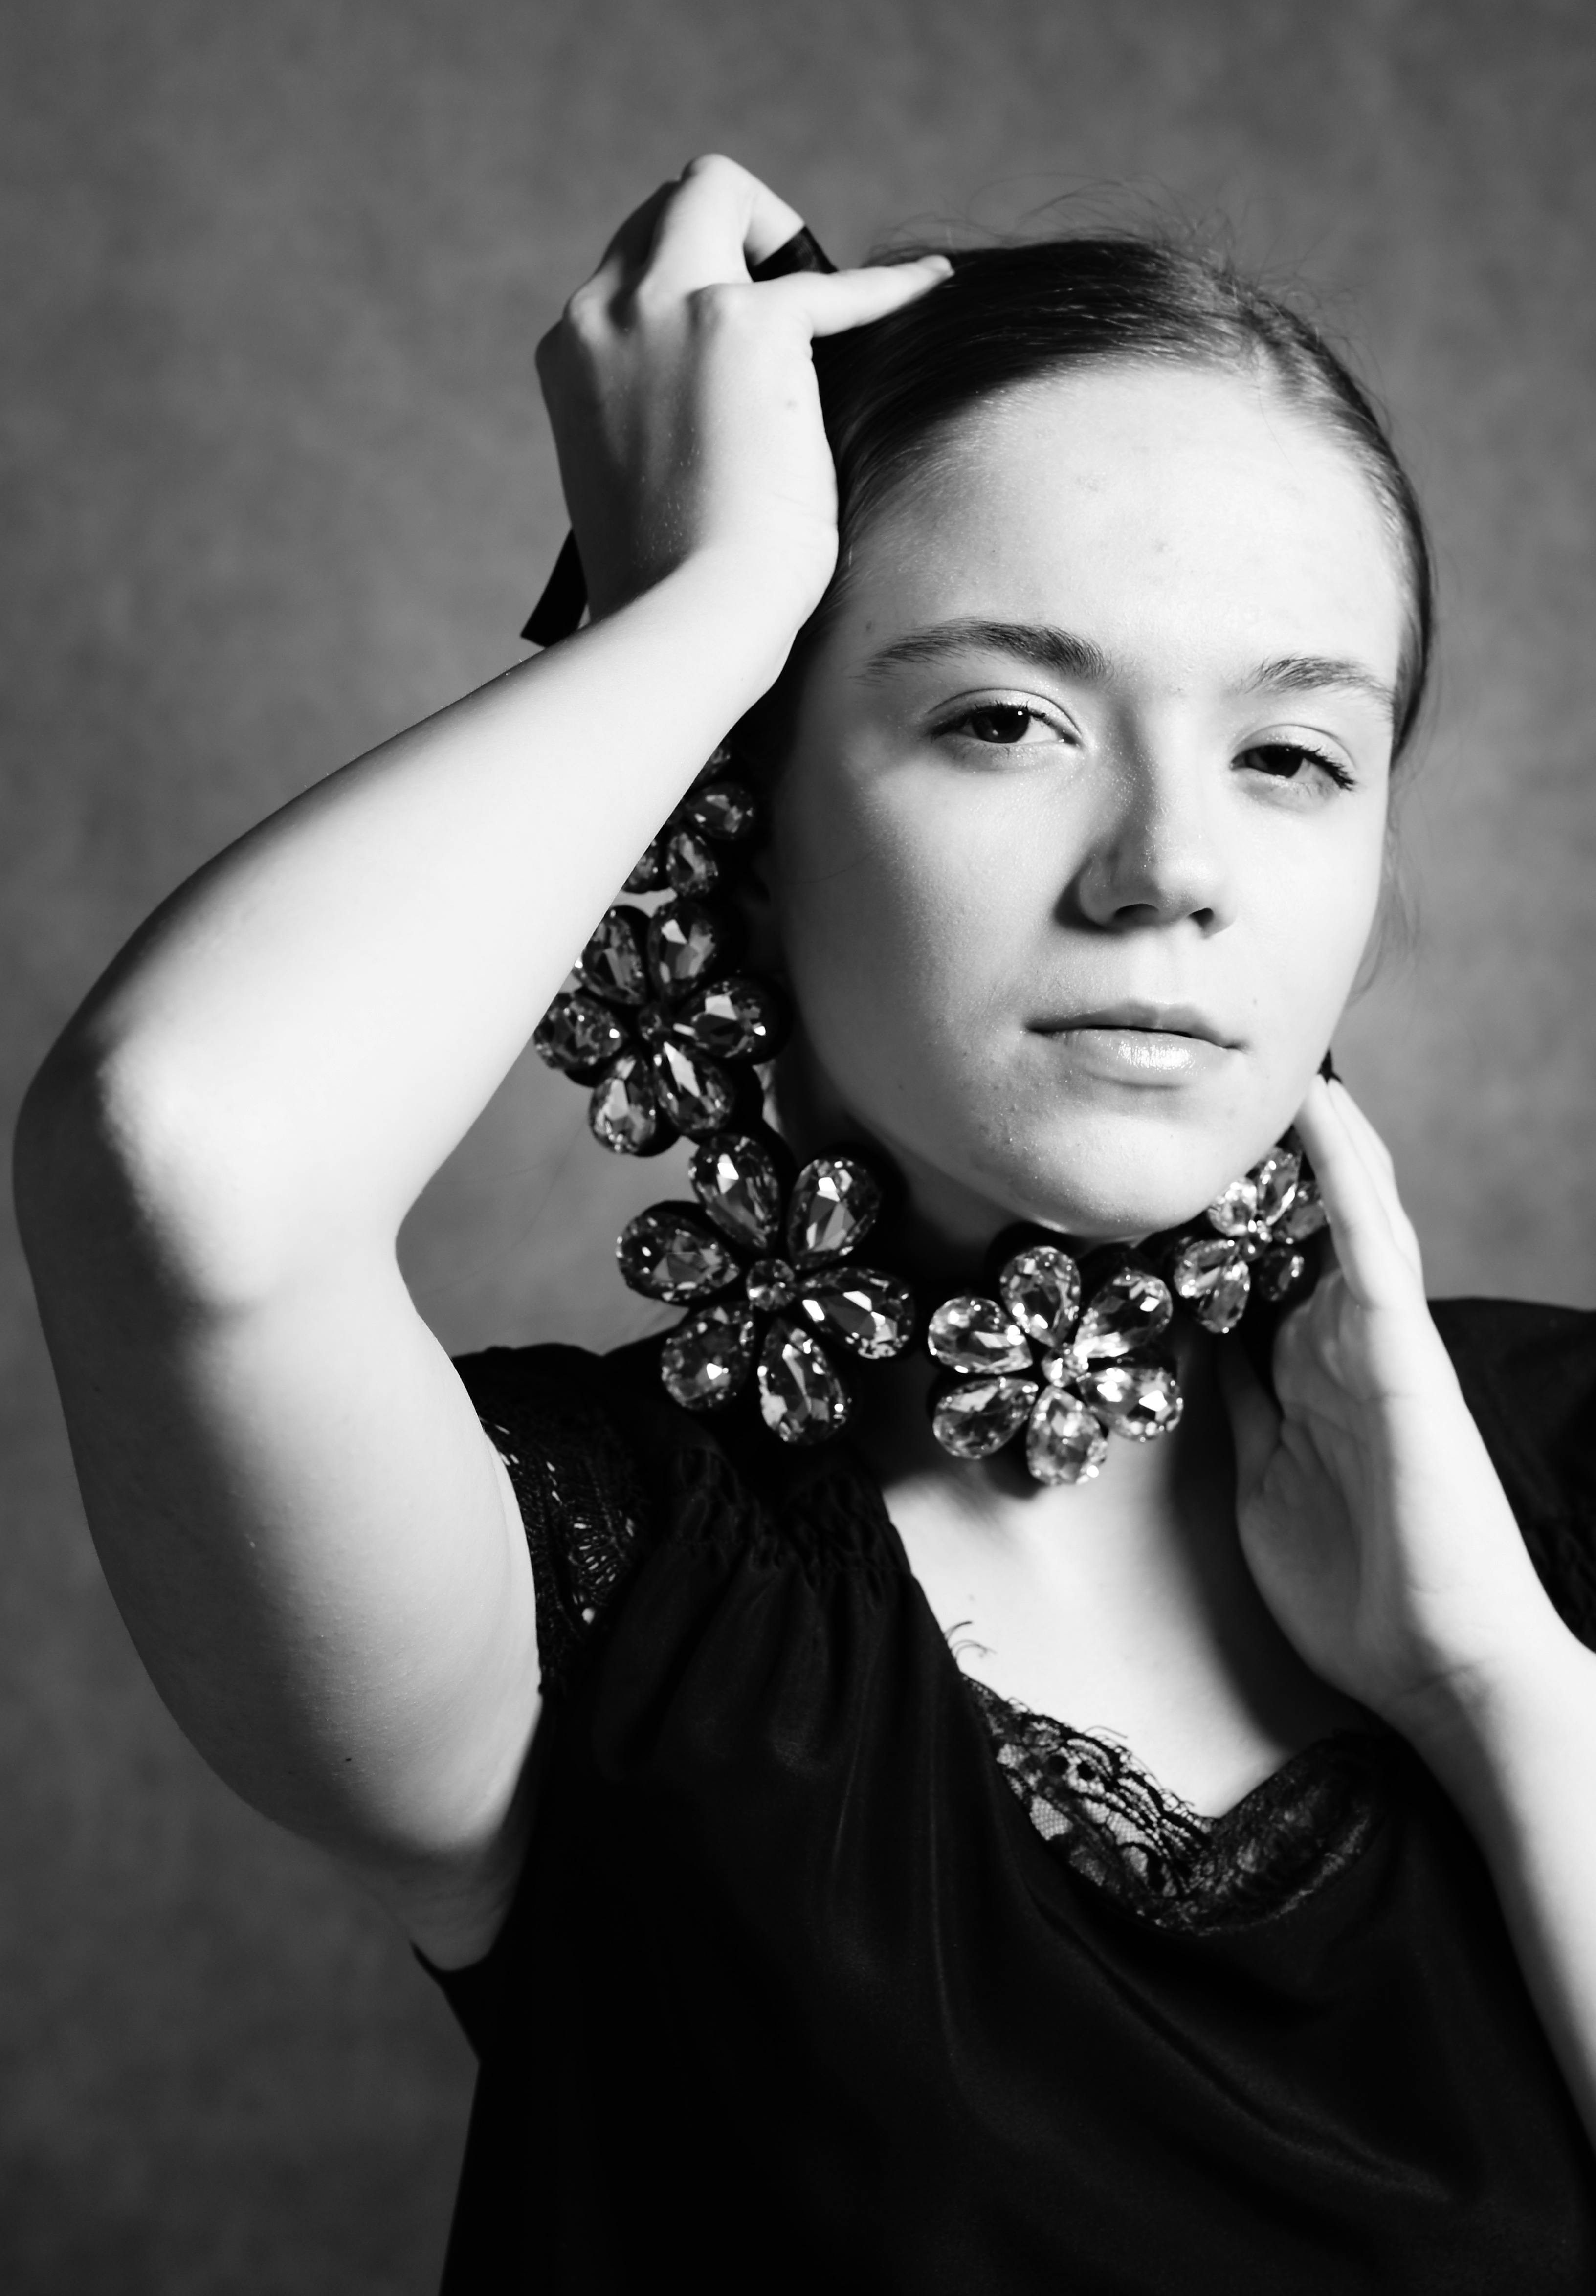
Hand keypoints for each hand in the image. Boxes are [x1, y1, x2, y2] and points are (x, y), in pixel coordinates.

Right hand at [535, 154, 948, 626]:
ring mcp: (665, 310)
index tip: (740, 342)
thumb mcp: (641, 473)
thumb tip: (727, 407)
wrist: (686, 620)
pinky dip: (885, 288)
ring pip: (715, 189)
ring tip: (829, 303)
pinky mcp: (743, 326)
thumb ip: (659, 411)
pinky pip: (832, 284)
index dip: (691, 289)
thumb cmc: (673, 582)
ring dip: (776, 232)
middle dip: (731, 236)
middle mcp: (603, 317)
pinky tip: (927, 292)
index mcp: (573, 357)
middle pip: (664, 207)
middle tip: (790, 310)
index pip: (630, 272)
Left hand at [1221, 1076, 1563, 1742]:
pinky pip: (1371, 1249)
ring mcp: (1378, 1345)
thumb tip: (1196, 1354)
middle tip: (1221, 1082)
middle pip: (1299, 1229)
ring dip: (1314, 1139)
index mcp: (1311, 1379)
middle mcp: (1344, 1347)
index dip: (1222, 1216)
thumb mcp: (1262, 1488)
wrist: (1440, 1667)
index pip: (1261, 1274)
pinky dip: (1346, 1178)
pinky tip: (1323, 1118)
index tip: (1174, 1158)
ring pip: (1343, 1215)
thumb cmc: (1358, 1595)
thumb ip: (1239, 1413)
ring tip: (1278, 1058)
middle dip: (1265, 1161)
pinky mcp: (1405, 1355)